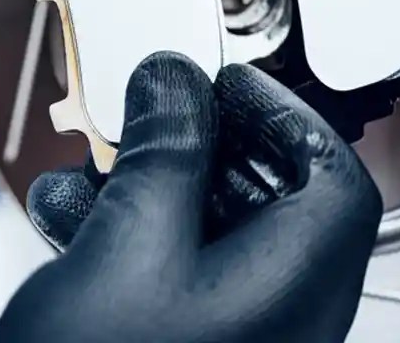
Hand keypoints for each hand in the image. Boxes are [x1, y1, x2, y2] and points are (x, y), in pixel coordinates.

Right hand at [0, 53, 382, 342]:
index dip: (284, 113)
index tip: (227, 80)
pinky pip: (174, 282)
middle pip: (269, 203)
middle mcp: (283, 322)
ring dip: (149, 189)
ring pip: (210, 240)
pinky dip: (126, 238)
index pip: (332, 174)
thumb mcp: (131, 240)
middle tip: (154, 114)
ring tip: (91, 163)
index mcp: (301, 287)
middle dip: (200, 147)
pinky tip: (66, 215)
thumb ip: (166, 149)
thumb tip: (177, 83)